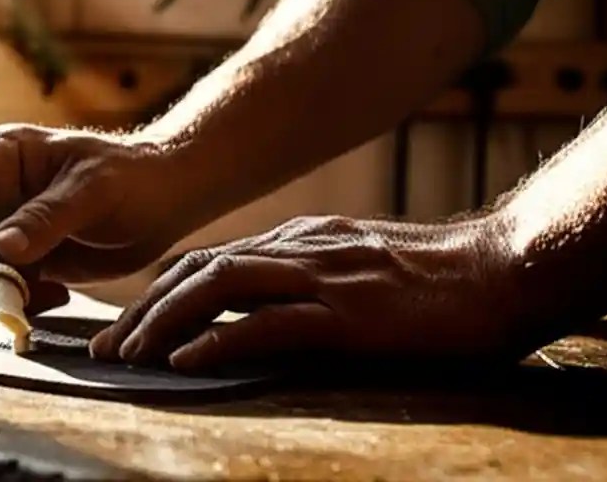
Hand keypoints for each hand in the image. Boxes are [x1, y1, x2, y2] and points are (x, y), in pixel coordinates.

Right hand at [0, 124, 195, 312]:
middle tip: (4, 301)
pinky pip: (3, 288)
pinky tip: (58, 297)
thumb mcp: (93, 191)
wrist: (167, 201)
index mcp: (0, 158)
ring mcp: (6, 227)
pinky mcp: (24, 258)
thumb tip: (1, 247)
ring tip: (46, 298)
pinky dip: (21, 302)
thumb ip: (46, 218)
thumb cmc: (133, 177)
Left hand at [90, 213, 532, 370]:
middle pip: (197, 271)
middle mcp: (298, 249)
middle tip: (104, 351)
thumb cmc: (434, 283)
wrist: (502, 272)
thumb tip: (255, 314)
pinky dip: (220, 343)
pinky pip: (269, 325)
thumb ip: (304, 281)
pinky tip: (187, 364)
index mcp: (297, 241)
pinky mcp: (347, 313)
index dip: (156, 294)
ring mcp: (321, 276)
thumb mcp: (354, 270)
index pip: (206, 261)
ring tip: (129, 358)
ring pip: (219, 288)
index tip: (123, 329)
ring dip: (165, 323)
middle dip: (142, 311)